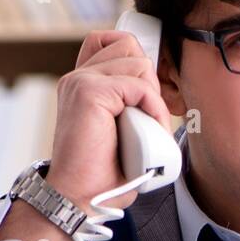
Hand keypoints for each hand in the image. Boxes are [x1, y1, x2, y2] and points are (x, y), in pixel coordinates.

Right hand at [45, 29, 175, 212]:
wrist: (79, 198)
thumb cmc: (103, 174)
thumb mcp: (121, 127)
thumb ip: (131, 101)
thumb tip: (161, 88)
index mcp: (82, 83)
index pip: (112, 42)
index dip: (137, 62)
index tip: (146, 97)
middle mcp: (78, 77)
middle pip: (131, 48)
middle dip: (149, 81)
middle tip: (147, 118)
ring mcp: (82, 81)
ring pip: (139, 64)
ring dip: (152, 98)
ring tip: (145, 128)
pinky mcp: (90, 92)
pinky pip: (140, 87)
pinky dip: (153, 109)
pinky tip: (147, 131)